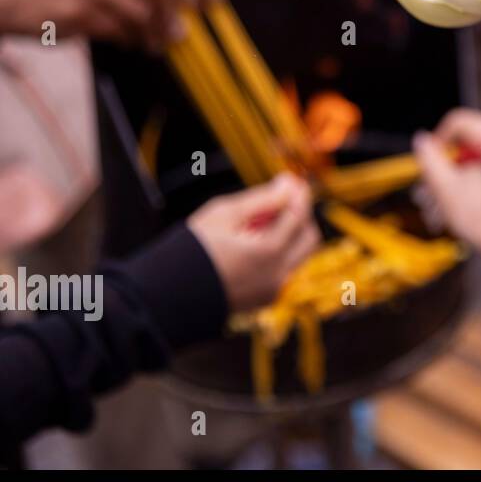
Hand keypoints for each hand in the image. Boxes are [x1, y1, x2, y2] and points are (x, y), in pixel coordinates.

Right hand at [188, 174, 320, 312]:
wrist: (170, 292)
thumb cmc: (193, 248)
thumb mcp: (225, 214)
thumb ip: (263, 199)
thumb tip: (289, 183)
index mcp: (269, 251)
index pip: (299, 216)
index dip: (300, 196)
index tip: (295, 182)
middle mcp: (278, 274)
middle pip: (309, 238)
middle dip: (300, 217)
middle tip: (281, 203)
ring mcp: (273, 289)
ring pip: (299, 256)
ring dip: (290, 236)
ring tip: (260, 224)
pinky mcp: (266, 299)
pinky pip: (284, 271)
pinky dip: (279, 254)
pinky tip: (253, 245)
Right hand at [413, 108, 480, 256]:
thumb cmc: (478, 214)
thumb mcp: (444, 185)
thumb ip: (430, 157)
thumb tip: (423, 139)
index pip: (458, 122)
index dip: (438, 143)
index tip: (430, 165)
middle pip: (465, 139)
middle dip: (443, 164)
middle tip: (428, 189)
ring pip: (473, 154)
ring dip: (452, 175)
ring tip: (435, 203)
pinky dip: (467, 178)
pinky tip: (450, 201)